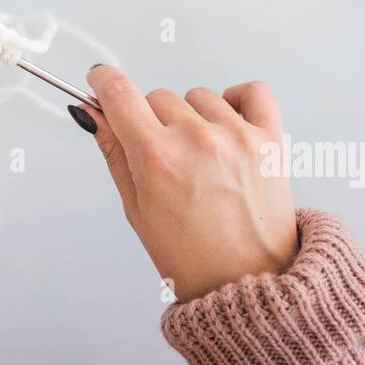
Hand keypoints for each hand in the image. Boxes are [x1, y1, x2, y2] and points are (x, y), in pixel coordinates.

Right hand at [75, 67, 298, 303]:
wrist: (249, 285)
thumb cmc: (191, 258)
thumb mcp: (137, 210)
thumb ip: (114, 153)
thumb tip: (93, 114)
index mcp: (157, 158)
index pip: (119, 93)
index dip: (103, 81)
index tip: (100, 79)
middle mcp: (196, 140)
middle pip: (156, 97)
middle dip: (151, 121)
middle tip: (162, 160)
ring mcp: (238, 136)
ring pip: (198, 96)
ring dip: (192, 117)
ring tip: (199, 159)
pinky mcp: (271, 139)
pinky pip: (251, 91)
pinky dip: (237, 100)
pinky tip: (227, 127)